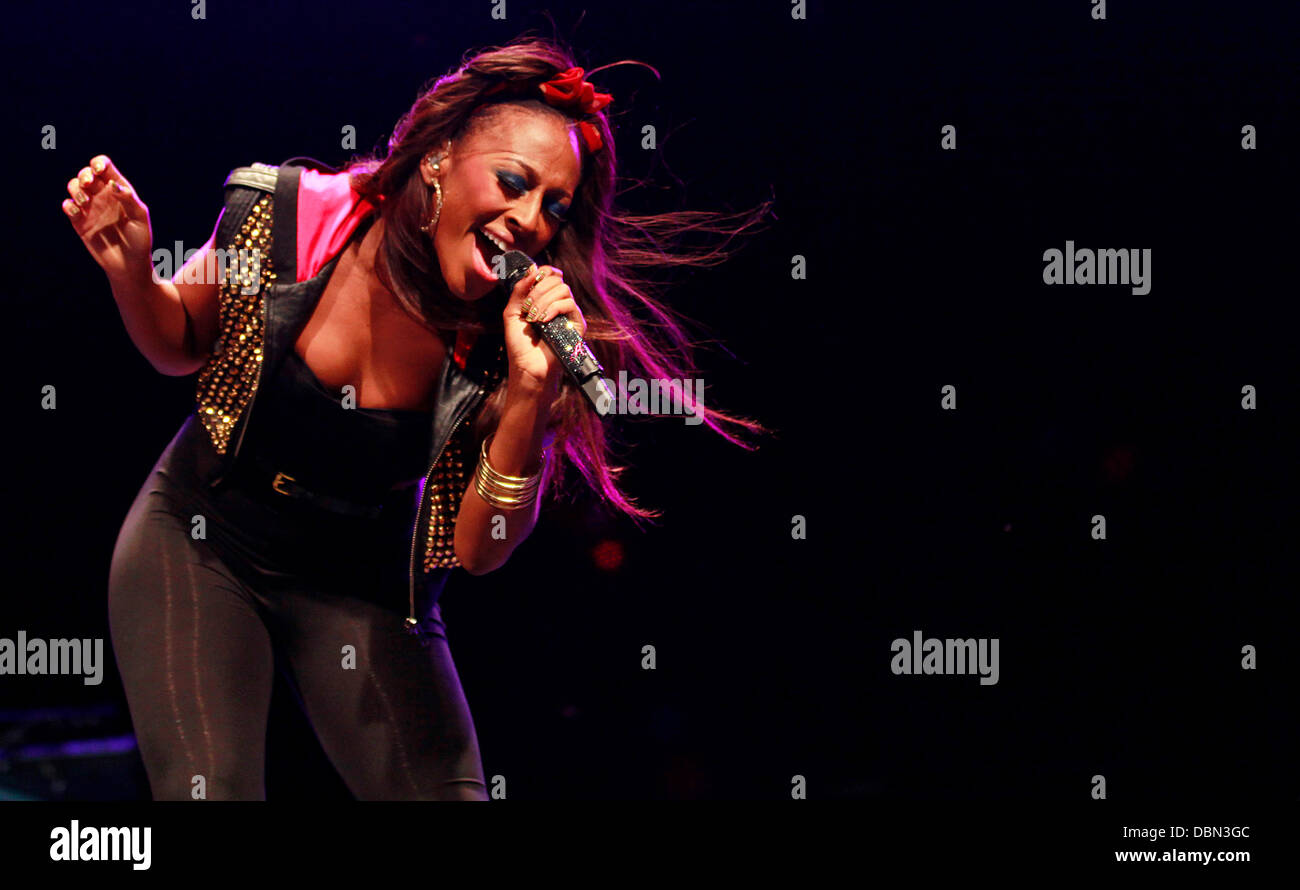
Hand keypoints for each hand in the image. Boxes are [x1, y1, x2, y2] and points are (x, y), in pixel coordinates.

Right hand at [62, 155, 153, 284]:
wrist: (129, 266)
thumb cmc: (140, 241)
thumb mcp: (140, 219)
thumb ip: (129, 199)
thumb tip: (113, 184)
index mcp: (118, 190)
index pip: (104, 167)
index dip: (98, 163)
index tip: (98, 170)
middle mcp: (102, 196)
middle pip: (85, 174)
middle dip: (84, 175)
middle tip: (90, 185)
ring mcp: (90, 209)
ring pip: (74, 187)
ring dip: (75, 189)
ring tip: (85, 202)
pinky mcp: (80, 222)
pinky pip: (68, 206)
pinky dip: (69, 205)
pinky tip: (77, 212)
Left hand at [502, 263, 587, 396]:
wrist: (528, 368)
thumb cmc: (519, 345)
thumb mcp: (512, 312)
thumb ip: (519, 290)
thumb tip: (532, 269)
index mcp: (544, 298)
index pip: (550, 274)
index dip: (541, 272)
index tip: (530, 282)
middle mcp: (558, 303)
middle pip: (556, 279)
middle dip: (538, 290)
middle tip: (528, 308)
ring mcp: (568, 314)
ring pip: (563, 289)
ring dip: (544, 301)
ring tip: (534, 318)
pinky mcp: (576, 325)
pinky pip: (570, 304)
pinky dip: (554, 308)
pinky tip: (544, 320)